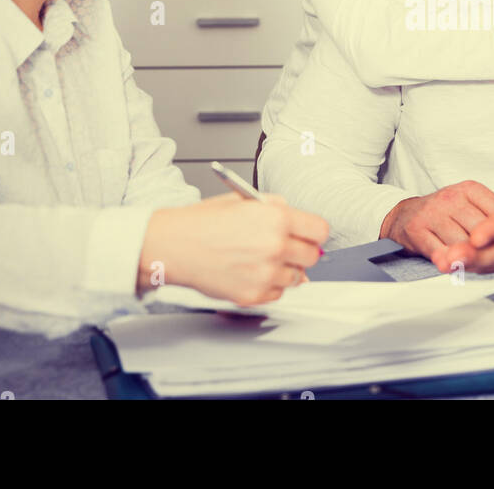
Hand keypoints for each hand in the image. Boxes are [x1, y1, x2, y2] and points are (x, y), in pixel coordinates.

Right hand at [138, 192, 328, 305]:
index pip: (320, 231)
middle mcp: (275, 245)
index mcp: (276, 217)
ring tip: (261, 260)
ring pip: (297, 278)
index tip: (309, 236)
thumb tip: (299, 224)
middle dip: (302, 252)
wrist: (173, 245)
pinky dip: (269, 286)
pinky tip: (250, 272)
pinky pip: (277, 293)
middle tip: (286, 249)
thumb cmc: (203, 222)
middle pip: (313, 256)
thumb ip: (277, 208)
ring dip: (285, 270)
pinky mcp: (254, 294)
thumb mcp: (244, 200)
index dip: (314, 233)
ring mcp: (266, 272)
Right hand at [379, 181, 493, 265]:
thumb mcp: (471, 206)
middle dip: (488, 249)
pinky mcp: (417, 229)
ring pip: (461, 244)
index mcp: (470, 189)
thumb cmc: (445, 214)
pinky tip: (455, 266)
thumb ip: (492, 219)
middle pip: (480, 231)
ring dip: (469, 258)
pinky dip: (449, 262)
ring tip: (475, 265)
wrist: (404, 216)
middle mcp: (451, 197)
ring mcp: (433, 213)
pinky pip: (439, 251)